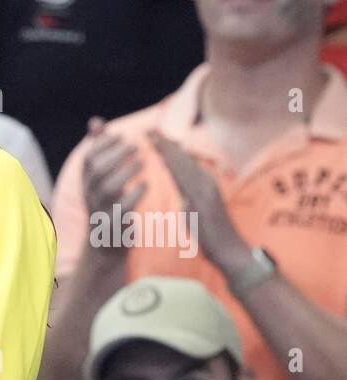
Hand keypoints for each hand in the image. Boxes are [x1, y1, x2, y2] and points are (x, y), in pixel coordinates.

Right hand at [80, 116, 145, 258]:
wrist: (105, 243)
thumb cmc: (107, 203)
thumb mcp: (99, 177)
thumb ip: (99, 149)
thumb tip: (94, 121)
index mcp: (87, 183)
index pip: (89, 158)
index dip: (103, 144)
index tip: (121, 136)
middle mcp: (90, 195)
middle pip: (97, 171)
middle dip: (117, 155)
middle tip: (137, 146)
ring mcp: (100, 210)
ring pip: (108, 188)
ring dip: (126, 172)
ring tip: (142, 162)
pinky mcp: (113, 225)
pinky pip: (122, 208)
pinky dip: (135, 194)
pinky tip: (146, 185)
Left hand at [147, 130, 249, 275]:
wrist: (230, 251)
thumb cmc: (212, 237)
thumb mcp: (198, 215)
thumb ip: (190, 202)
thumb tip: (183, 197)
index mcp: (202, 184)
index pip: (181, 163)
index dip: (168, 149)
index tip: (154, 137)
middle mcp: (205, 181)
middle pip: (182, 158)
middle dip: (165, 143)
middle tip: (149, 129)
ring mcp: (205, 189)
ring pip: (183, 164)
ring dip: (167, 149)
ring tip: (153, 136)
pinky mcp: (204, 198)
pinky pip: (186, 179)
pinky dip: (175, 166)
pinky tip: (164, 157)